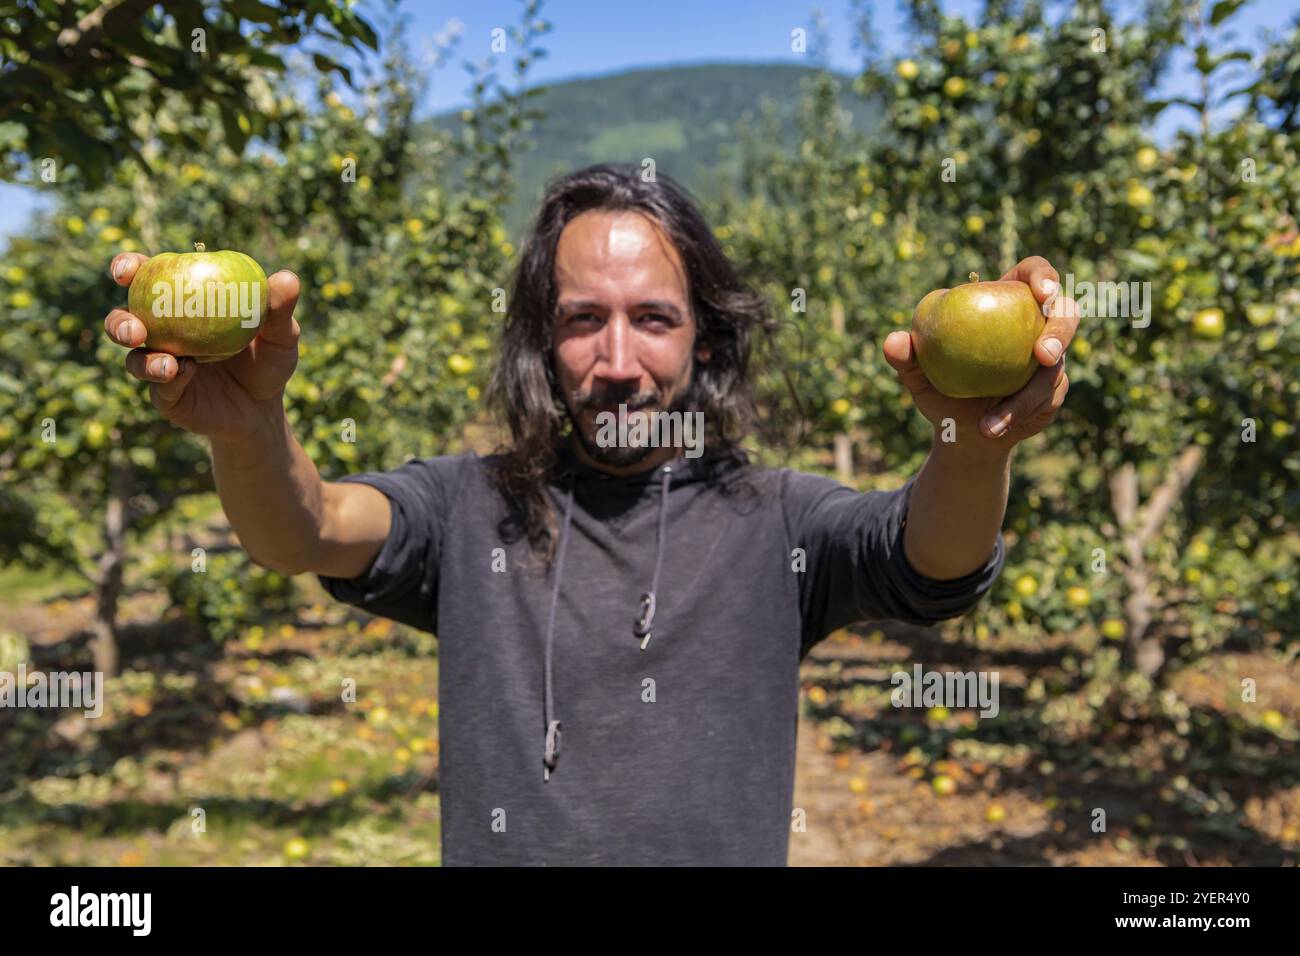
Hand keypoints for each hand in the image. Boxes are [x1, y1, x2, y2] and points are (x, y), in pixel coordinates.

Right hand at [103, 252, 300, 442]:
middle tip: (134, 328)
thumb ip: (279, 310)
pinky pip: (161, 389)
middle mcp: (162, 335)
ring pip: (135, 360)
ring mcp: (161, 367)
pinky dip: (171, 380)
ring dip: (144, 360)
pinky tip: (186, 372)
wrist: (266, 409)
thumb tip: (286, 279)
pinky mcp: (168, 398)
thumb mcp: (280, 335)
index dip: (128, 269)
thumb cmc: (269, 362)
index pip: (146, 280)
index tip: (126, 271)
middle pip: (123, 322)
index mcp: (180, 306)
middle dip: (120, 323)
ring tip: (168, 363)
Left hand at [884, 255, 1077, 455]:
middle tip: (1043, 355)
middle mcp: (1035, 327)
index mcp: (1006, 303)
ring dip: (1026, 396)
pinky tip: (992, 427)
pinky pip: (1045, 399)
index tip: (1041, 293)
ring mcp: (1051, 360)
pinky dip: (1016, 413)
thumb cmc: (940, 392)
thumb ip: (908, 357)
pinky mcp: (1054, 391)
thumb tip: (893, 340)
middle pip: (1066, 314)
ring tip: (990, 420)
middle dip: (1060, 331)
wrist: (962, 432)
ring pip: (1055, 369)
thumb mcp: (921, 376)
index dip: (1044, 276)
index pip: (1033, 274)